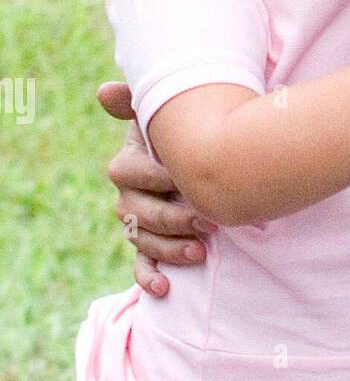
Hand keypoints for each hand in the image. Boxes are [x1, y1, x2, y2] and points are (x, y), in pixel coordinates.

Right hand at [99, 81, 215, 297]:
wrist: (215, 155)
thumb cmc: (190, 130)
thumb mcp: (166, 113)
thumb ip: (137, 102)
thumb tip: (104, 91)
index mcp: (130, 163)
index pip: (128, 173)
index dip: (155, 176)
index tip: (185, 176)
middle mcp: (129, 195)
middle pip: (137, 212)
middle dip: (172, 217)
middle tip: (207, 219)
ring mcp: (140, 222)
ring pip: (143, 241)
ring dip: (169, 249)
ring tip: (200, 252)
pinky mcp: (154, 245)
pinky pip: (142, 266)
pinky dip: (149, 278)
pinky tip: (165, 289)